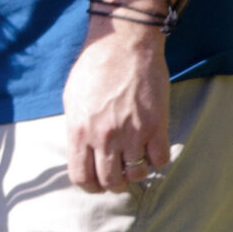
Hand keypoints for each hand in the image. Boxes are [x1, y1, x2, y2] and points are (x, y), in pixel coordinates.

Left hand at [63, 18, 170, 192]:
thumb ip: (76, 127)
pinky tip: (153, 150)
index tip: (96, 184)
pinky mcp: (156, 125)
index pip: (82, 176)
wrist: (124, 45)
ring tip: (136, 162)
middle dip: (114, 184)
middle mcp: (104, 137)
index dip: (90, 186)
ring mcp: (132, 133)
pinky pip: (160, 159)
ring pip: (137, 174)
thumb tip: (80, 150)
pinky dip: (158, 160)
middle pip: (110, 181)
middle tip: (119, 177)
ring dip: (136, 173)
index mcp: (79, 132)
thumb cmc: (93, 68)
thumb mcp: (71, 99)